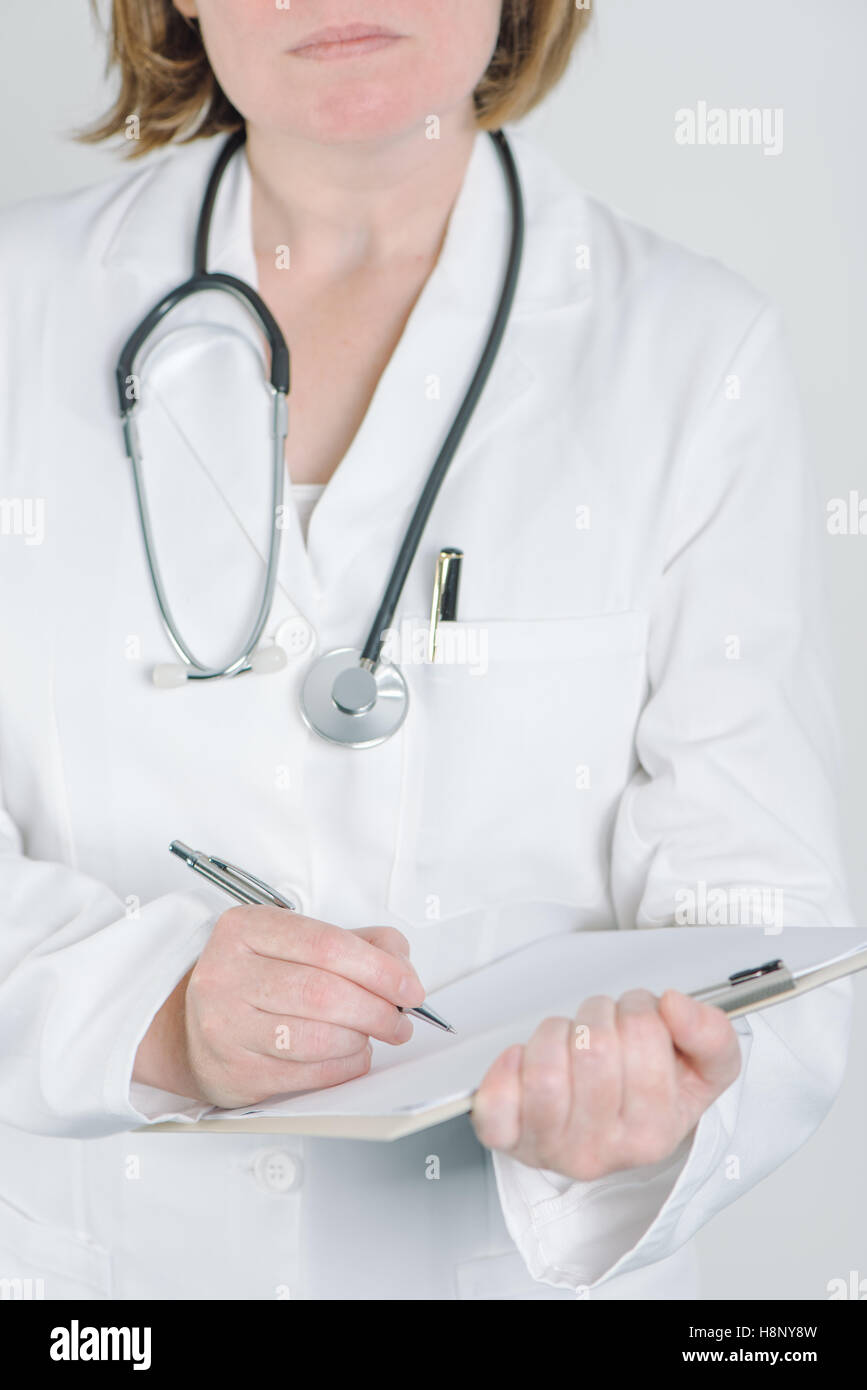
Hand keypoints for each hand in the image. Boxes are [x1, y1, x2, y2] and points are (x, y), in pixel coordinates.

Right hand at [134, 909, 424, 1107]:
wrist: (189, 1026)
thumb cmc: (256, 979)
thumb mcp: (297, 942)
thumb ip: (357, 943)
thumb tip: (401, 966)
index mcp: (245, 929)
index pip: (326, 944)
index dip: (379, 968)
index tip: (410, 986)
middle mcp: (227, 974)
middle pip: (323, 993)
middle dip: (377, 1009)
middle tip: (399, 1018)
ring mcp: (224, 1026)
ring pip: (316, 1038)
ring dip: (361, 1039)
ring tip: (374, 1034)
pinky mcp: (234, 1072)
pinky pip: (307, 1075)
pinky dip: (343, 1067)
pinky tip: (351, 1054)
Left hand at [471, 989, 740, 1180]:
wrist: (604, 1137)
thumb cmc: (646, 1099)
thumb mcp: (703, 1071)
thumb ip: (712, 1035)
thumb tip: (676, 1005)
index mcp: (654, 1133)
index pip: (643, 1035)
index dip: (640, 1008)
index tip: (639, 1020)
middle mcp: (602, 1150)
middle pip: (593, 1047)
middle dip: (598, 1015)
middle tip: (604, 1028)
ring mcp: (550, 1148)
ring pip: (546, 1066)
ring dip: (556, 1032)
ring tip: (570, 1041)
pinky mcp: (509, 1139)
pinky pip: (496, 1103)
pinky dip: (506, 1067)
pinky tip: (526, 1059)